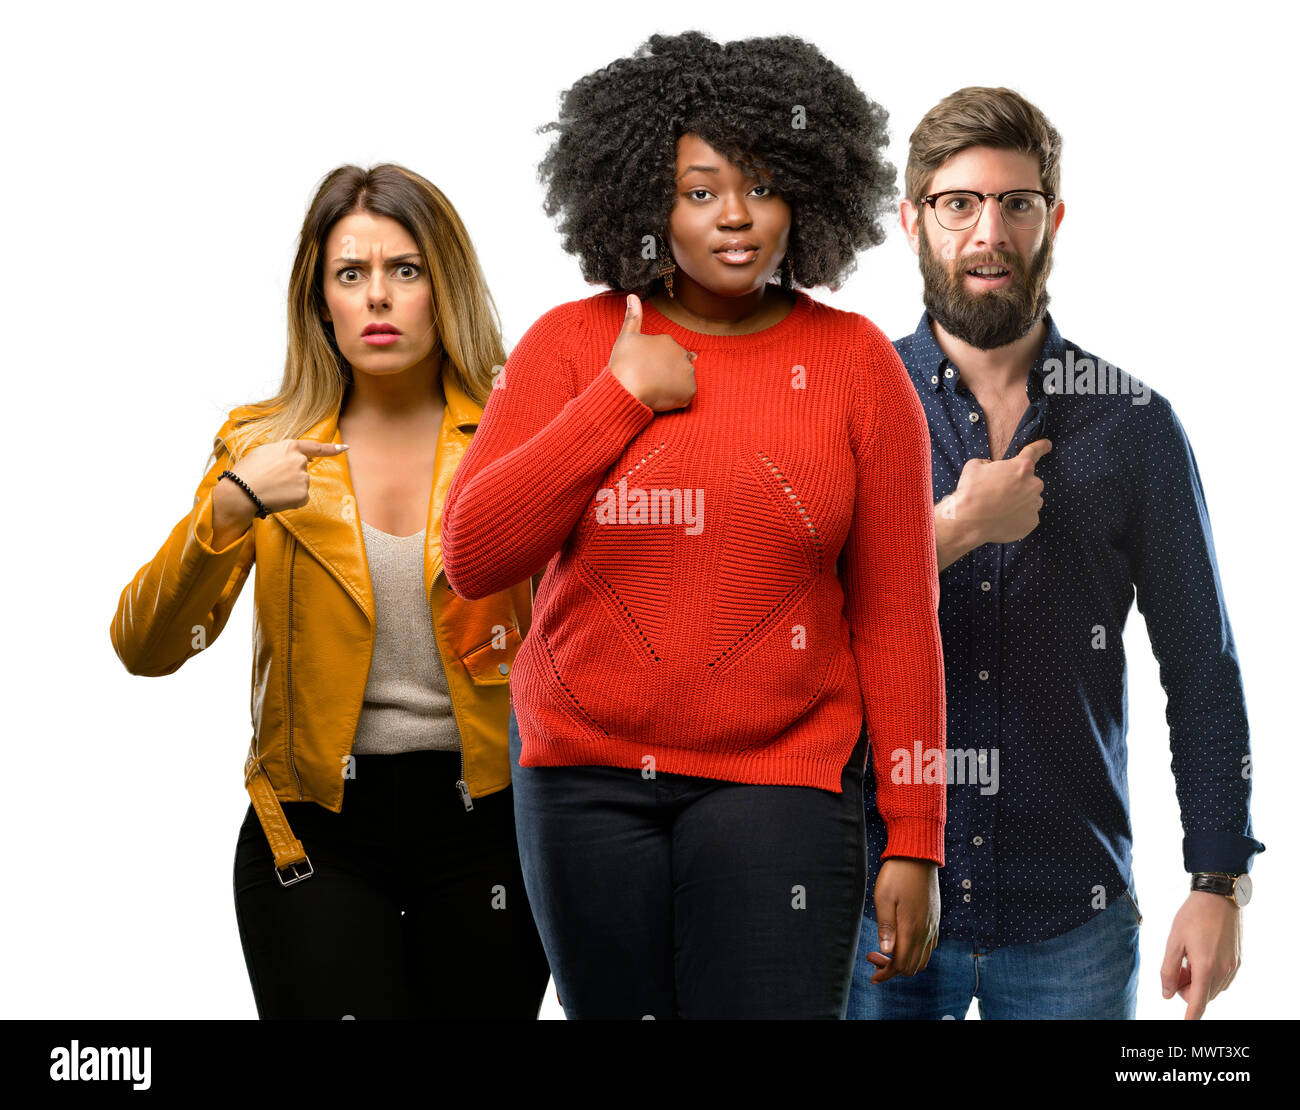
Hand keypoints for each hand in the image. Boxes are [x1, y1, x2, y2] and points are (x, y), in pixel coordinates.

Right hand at [223, 438, 348, 514]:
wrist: (240, 492)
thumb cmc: (246, 472)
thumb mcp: (263, 452)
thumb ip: (282, 453)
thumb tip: (298, 458)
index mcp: (290, 447)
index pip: (315, 447)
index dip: (331, 449)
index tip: (345, 448)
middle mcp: (300, 461)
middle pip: (302, 470)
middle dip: (290, 475)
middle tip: (270, 480)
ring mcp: (303, 478)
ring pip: (300, 485)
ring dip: (289, 488)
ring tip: (270, 489)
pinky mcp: (303, 495)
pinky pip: (300, 498)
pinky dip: (291, 500)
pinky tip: (277, 498)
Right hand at [608, 293, 696, 411]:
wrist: (626, 389)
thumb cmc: (623, 363)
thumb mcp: (626, 337)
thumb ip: (632, 317)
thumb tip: (632, 295)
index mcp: (668, 340)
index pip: (669, 352)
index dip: (657, 363)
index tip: (646, 369)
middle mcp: (682, 354)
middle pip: (678, 365)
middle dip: (667, 373)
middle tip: (650, 380)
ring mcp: (687, 373)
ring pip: (683, 380)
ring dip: (673, 385)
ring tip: (655, 389)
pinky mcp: (689, 391)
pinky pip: (686, 395)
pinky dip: (676, 398)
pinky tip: (661, 397)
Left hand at [861, 858, 939, 983]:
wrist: (918, 856)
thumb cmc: (896, 875)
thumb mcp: (883, 898)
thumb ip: (886, 927)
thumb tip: (886, 951)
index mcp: (911, 928)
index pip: (900, 964)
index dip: (884, 971)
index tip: (870, 966)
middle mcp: (925, 931)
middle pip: (911, 967)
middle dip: (892, 968)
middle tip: (873, 955)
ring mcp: (932, 926)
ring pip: (922, 959)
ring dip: (904, 961)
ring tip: (887, 950)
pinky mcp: (935, 919)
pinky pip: (929, 946)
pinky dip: (916, 952)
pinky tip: (902, 941)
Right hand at [946, 438, 1051, 544]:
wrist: (969, 521)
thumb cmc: (971, 491)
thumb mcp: (975, 466)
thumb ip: (990, 464)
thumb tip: (992, 469)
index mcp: (1022, 467)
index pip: (1035, 451)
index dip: (1042, 446)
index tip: (1047, 445)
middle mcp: (1033, 484)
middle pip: (1031, 481)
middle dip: (1019, 485)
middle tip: (1000, 492)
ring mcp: (1034, 505)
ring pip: (1031, 500)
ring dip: (1020, 501)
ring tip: (1000, 508)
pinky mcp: (1032, 522)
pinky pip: (1028, 516)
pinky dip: (1018, 517)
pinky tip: (1003, 518)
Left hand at [1161, 891, 1241, 1019]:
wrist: (1218, 897)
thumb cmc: (1193, 916)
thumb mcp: (1174, 941)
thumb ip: (1168, 970)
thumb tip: (1166, 994)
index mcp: (1205, 967)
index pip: (1198, 1003)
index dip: (1190, 1016)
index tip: (1186, 1024)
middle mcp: (1222, 971)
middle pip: (1202, 995)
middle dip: (1186, 989)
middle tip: (1177, 967)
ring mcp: (1233, 967)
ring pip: (1212, 988)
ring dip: (1198, 982)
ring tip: (1188, 959)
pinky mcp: (1237, 961)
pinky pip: (1222, 979)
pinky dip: (1209, 975)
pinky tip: (1200, 956)